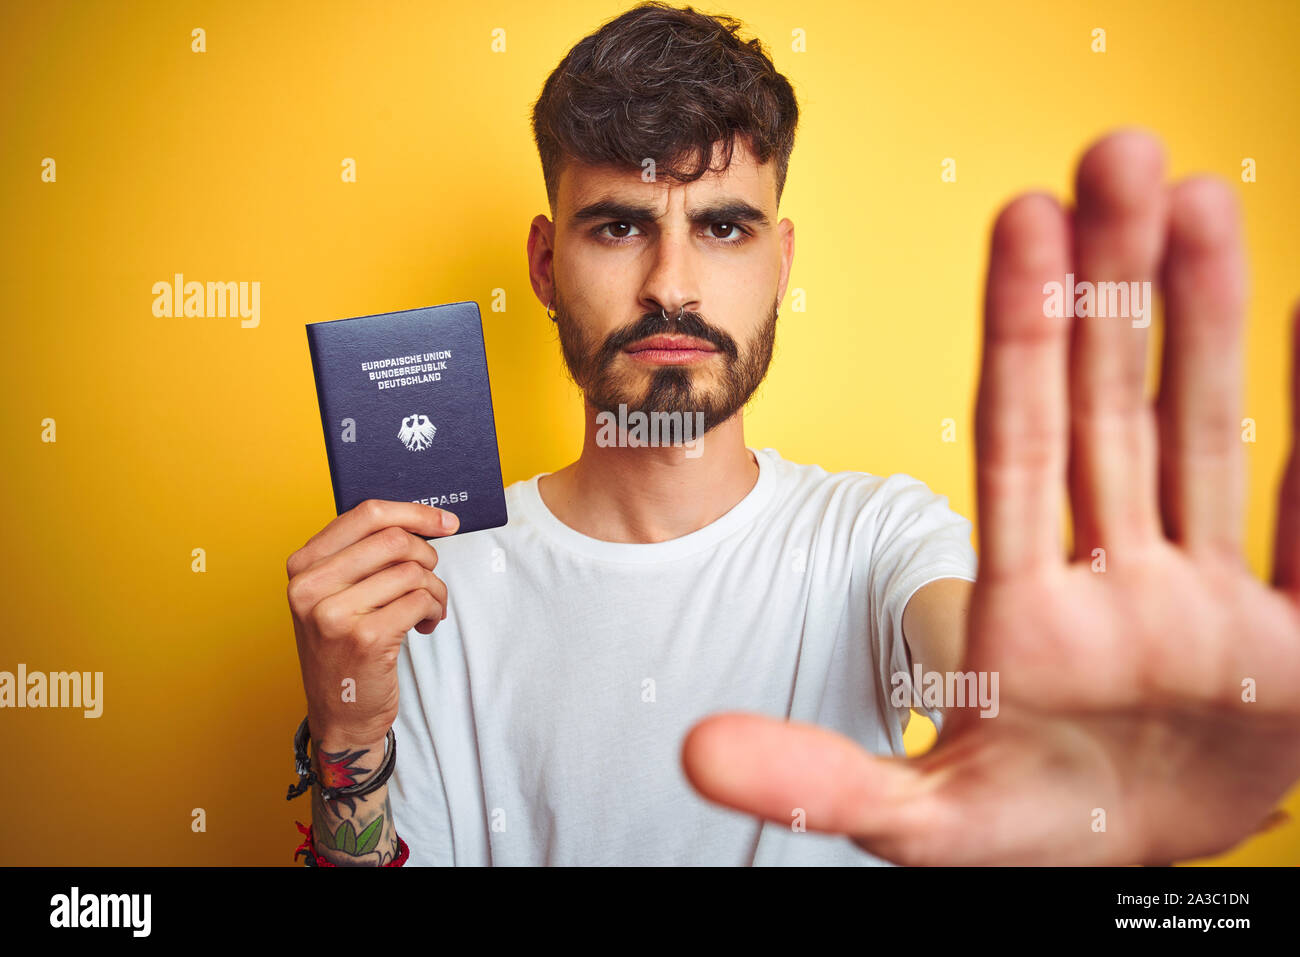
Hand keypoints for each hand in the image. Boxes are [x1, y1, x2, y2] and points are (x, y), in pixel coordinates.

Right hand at [286, 499, 456, 749]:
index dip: (413, 512)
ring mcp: (334, 614)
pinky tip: (425, 625)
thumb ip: (362, 555)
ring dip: (434, 589)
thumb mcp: (335, 595)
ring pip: (412, 571)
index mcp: (302, 565)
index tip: (445, 522)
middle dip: (427, 556)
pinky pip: (420, 600)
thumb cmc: (344, 648)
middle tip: (430, 577)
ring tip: (429, 608)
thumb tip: (419, 520)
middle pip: (394, 539)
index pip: (366, 515)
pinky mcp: (365, 639)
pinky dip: (433, 609)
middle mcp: (310, 586)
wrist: (340, 713)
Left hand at [680, 129, 1299, 864]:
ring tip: (1201, 197)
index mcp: (1026, 609)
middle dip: (1112, 284)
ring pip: (1200, 430)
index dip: (1020, 333)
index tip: (1021, 221)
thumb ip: (820, 782)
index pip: (1016, 444)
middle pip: (1106, 406)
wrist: (1146, 867)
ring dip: (1204, 319)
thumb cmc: (1039, 829)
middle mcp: (1112, 576)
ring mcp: (1203, 593)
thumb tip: (693, 752)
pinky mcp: (1287, 628)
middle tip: (1115, 154)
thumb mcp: (926, 820)